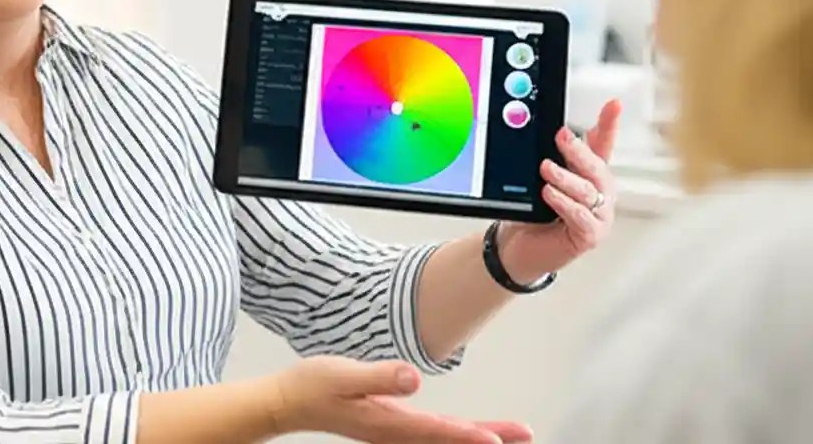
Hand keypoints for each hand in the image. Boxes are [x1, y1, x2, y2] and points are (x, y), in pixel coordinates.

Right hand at [271, 356, 532, 443]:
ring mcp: (392, 432)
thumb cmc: (312, 386)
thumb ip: (378, 376)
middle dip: (488, 437)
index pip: (434, 430)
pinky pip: (432, 435)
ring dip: (477, 436)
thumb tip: (414, 380)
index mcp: (385, 421)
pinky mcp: (390, 426)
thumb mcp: (342, 375)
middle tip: (524, 434)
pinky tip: (469, 433)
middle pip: (448, 438)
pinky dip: (455, 435)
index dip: (466, 435)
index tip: (496, 440)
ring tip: (510, 435)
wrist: (288, 401)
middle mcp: (394, 432)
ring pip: (443, 438)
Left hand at [499, 99, 621, 282]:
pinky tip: (549, 194)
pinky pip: (581, 216)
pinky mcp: (590, 236)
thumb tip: (555, 132)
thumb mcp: (543, 180)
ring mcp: (600, 216)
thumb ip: (553, 158)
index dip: (609, 124)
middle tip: (561, 137)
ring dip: (565, 178)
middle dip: (579, 151)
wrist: (523, 248)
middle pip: (596, 167)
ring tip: (546, 169)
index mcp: (591, 176)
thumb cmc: (535, 213)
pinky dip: (564, 203)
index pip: (603, 145)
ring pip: (588, 191)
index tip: (614, 104)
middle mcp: (600, 194)